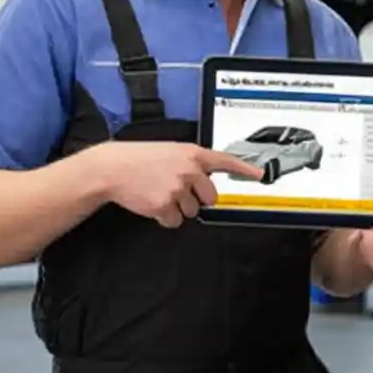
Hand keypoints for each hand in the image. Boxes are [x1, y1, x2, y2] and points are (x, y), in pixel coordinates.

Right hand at [93, 141, 262, 227]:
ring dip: (177, 208)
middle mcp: (189, 170)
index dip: (245, 169)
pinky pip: (175, 221)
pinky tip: (153, 203)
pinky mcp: (165, 205)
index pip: (225, 161)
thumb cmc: (139, 160)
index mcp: (192, 154)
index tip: (259, 175)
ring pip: (192, 211)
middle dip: (196, 198)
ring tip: (159, 193)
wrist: (112, 168)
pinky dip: (164, 217)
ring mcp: (177, 188)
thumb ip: (191, 163)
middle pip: (210, 197)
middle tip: (176, 190)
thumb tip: (205, 179)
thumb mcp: (170, 152)